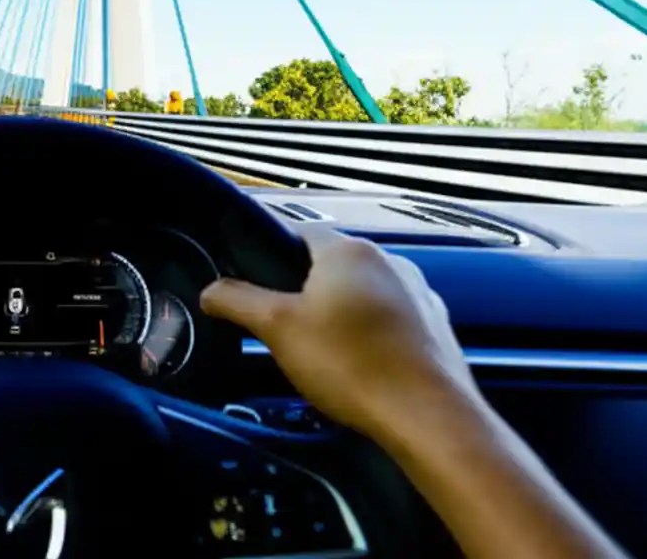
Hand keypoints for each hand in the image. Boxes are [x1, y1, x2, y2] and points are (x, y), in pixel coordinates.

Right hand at [200, 227, 478, 440]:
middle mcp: (390, 259)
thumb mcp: (277, 329)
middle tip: (282, 328)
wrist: (427, 415)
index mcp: (349, 249)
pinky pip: (390, 321)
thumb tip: (210, 290)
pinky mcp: (436, 327)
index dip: (270, 254)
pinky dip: (371, 336)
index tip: (252, 284)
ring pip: (362, 294)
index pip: (298, 231)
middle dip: (305, 291)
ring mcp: (420, 293)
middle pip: (331, 266)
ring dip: (340, 314)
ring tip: (322, 353)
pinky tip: (361, 367)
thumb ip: (237, 301)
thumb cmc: (349, 362)